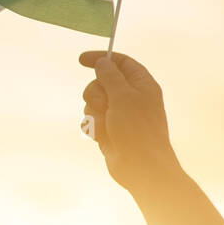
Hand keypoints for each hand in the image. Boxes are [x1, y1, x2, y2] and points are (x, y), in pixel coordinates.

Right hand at [79, 51, 178, 190]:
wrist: (141, 166)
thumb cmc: (137, 129)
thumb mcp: (123, 96)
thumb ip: (110, 76)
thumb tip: (103, 62)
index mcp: (141, 85)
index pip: (121, 62)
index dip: (102, 58)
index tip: (81, 60)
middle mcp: (130, 97)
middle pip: (100, 82)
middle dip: (95, 93)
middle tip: (104, 105)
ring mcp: (118, 113)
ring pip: (92, 101)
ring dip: (94, 112)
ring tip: (106, 125)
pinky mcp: (108, 128)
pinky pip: (90, 119)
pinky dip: (92, 126)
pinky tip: (102, 135)